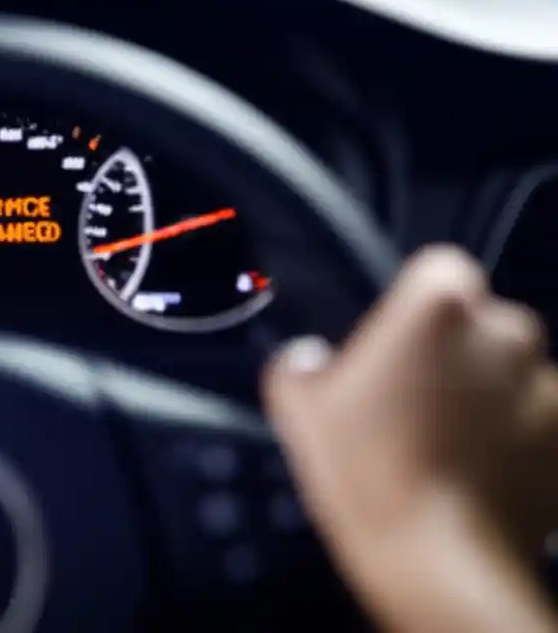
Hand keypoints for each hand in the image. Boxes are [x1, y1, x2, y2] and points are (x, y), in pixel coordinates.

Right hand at [264, 247, 557, 631]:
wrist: (437, 559)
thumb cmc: (369, 474)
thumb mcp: (298, 407)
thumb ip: (299, 363)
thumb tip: (308, 359)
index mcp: (438, 301)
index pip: (435, 271)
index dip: (413, 310)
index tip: (395, 346)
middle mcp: (505, 328)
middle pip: (478, 323)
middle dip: (451, 356)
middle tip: (409, 404)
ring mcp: (546, 382)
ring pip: (509, 374)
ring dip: (484, 398)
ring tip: (441, 447)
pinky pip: (537, 420)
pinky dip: (514, 439)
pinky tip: (472, 471)